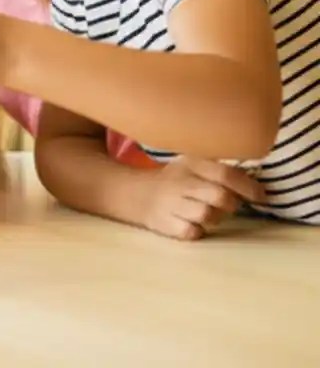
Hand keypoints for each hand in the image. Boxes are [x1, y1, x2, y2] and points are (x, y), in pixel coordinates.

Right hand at [141, 156, 265, 240]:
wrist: (135, 194)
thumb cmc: (175, 181)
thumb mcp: (194, 167)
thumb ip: (222, 172)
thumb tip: (257, 186)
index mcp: (190, 164)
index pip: (224, 173)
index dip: (247, 186)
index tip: (261, 197)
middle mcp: (179, 182)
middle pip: (219, 196)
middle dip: (231, 204)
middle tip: (229, 205)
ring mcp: (170, 203)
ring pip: (207, 216)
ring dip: (214, 218)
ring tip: (206, 213)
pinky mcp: (164, 224)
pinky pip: (193, 232)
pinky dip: (197, 230)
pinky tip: (190, 222)